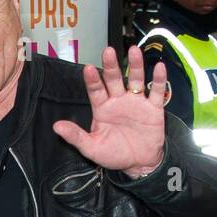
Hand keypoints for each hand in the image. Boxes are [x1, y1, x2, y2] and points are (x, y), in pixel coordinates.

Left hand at [53, 45, 166, 178]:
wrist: (139, 164)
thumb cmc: (114, 154)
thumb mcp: (92, 148)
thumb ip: (76, 136)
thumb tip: (56, 127)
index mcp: (103, 108)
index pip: (96, 90)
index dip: (93, 80)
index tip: (89, 68)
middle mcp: (119, 101)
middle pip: (115, 79)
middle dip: (111, 66)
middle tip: (108, 51)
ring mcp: (136, 102)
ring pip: (136, 80)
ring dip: (136, 66)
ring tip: (134, 51)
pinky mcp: (153, 108)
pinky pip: (157, 91)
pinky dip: (159, 80)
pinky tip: (159, 67)